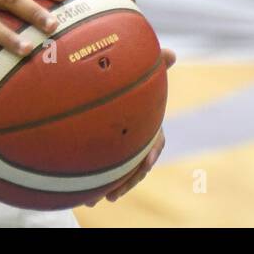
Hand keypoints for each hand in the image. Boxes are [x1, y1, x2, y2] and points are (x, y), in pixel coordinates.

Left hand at [86, 47, 176, 206]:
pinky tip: (80, 192)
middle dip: (126, 181)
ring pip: (120, 173)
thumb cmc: (129, 79)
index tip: (145, 163)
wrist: (109, 88)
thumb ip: (154, 64)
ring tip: (92, 201)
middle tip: (112, 195)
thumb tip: (173, 52)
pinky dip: (95, 182)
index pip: (155, 142)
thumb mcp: (141, 71)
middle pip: (136, 166)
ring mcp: (123, 147)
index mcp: (149, 123)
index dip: (150, 153)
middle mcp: (138, 139)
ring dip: (108, 188)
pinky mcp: (106, 151)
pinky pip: (104, 170)